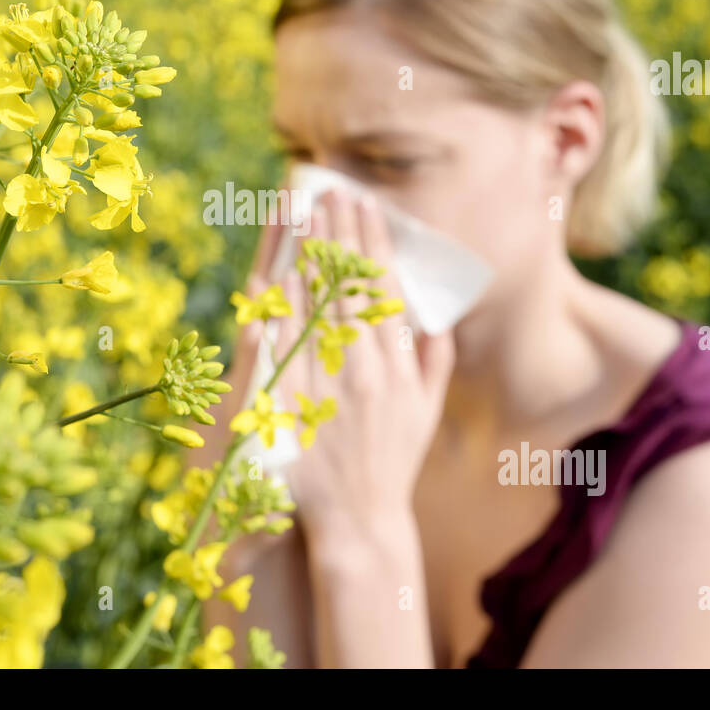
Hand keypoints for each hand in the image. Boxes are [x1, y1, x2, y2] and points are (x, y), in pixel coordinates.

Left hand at [280, 190, 455, 544]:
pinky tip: (274, 271)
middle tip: (329, 192)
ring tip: (303, 213)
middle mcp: (362, 369)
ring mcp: (324, 386)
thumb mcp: (427, 409)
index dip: (372, 241)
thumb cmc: (393, 459)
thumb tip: (435, 312)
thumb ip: (435, 359)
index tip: (364, 204)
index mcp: (397, 366)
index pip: (383, 287)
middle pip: (346, 286)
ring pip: (314, 306)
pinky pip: (282, 346)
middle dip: (337, 233)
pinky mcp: (291, 404)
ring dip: (307, 256)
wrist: (358, 518)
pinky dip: (277, 308)